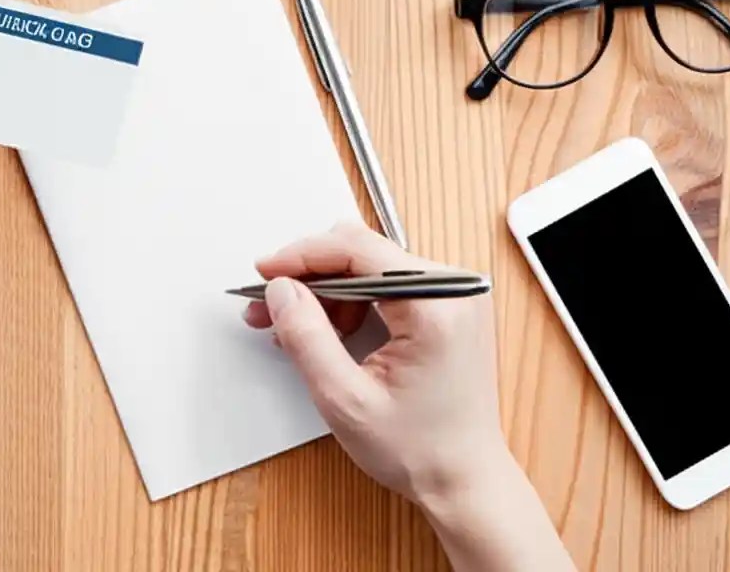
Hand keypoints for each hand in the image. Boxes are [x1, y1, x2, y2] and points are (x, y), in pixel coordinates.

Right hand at [242, 222, 503, 505]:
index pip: (359, 249)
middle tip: (270, 305)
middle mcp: (455, 290)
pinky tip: (328, 330)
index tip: (266, 271)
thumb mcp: (345, 399)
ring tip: (293, 325)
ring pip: (373, 266)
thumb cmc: (420, 450)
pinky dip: (352, 301)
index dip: (303, 255)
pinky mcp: (449, 308)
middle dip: (310, 276)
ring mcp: (456, 296)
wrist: (463, 480)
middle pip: (364, 252)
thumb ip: (307, 337)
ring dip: (328, 291)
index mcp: (437, 307)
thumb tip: (282, 290)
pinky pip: (390, 284)